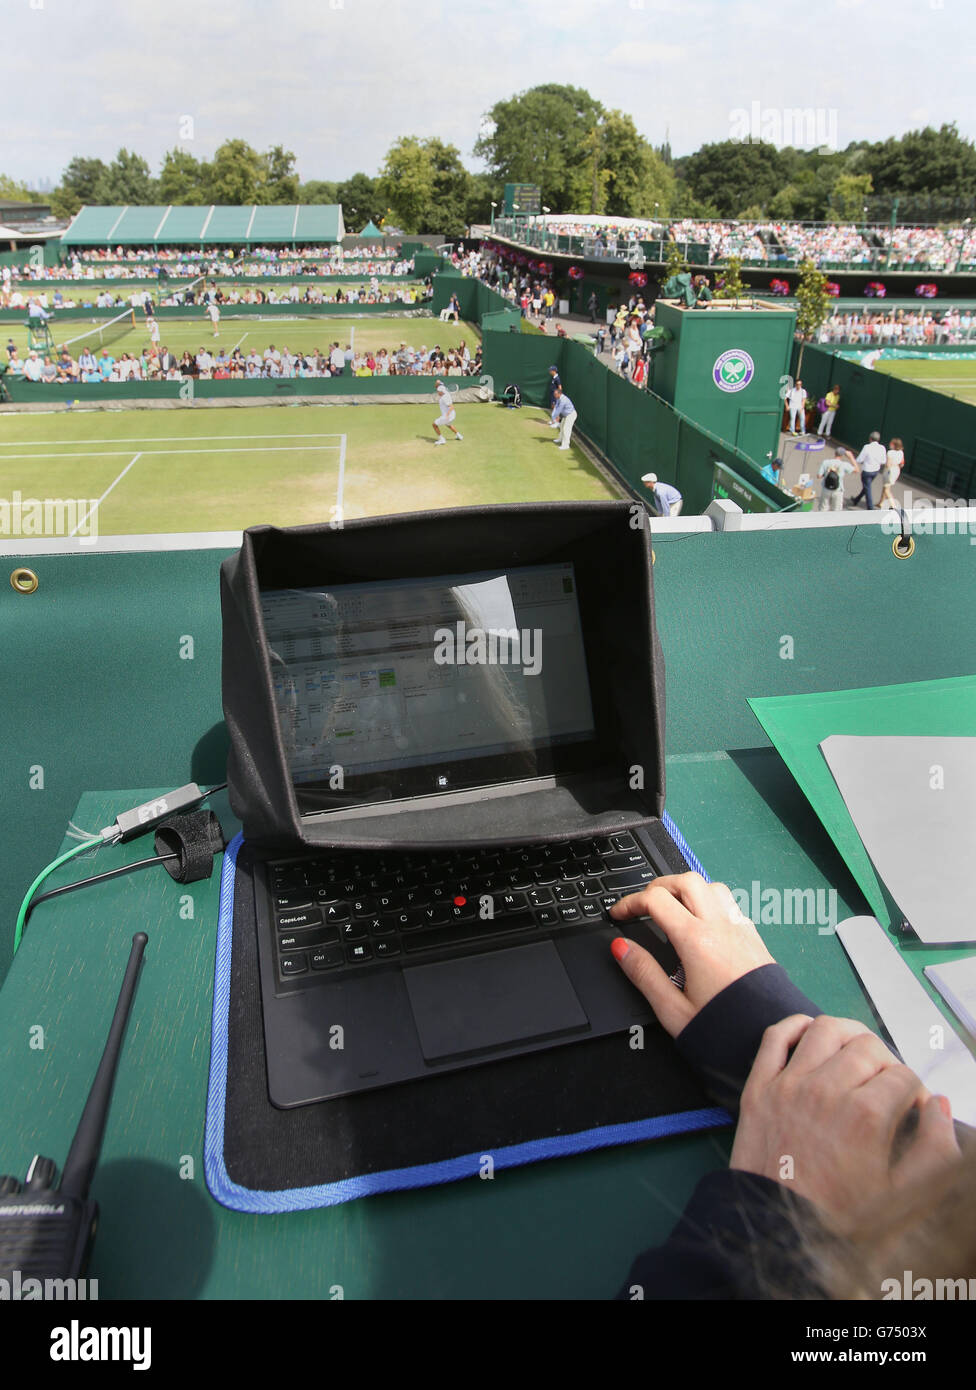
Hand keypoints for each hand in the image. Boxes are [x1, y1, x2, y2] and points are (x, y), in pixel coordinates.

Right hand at [609, 873, 774, 1035]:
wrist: (768, 1040)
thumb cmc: (724, 1030)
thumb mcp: (672, 1009)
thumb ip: (644, 974)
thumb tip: (622, 948)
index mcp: (696, 941)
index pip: (656, 899)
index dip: (631, 902)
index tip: (620, 914)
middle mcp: (721, 927)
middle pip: (686, 881)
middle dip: (658, 887)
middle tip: (643, 906)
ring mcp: (740, 929)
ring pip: (711, 886)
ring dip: (687, 890)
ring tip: (672, 909)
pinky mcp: (753, 938)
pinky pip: (730, 904)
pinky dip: (709, 902)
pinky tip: (702, 924)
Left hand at [729, 1014, 961, 1233]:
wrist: (774, 1230)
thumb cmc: (840, 1220)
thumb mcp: (902, 1200)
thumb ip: (935, 1152)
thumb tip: (940, 1106)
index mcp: (865, 1117)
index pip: (904, 1077)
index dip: (915, 1093)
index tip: (911, 1110)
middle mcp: (826, 1091)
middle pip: (869, 1047)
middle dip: (887, 1063)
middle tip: (886, 1086)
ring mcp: (788, 1086)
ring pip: (825, 1029)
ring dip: (848, 1036)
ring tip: (856, 1055)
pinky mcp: (758, 1088)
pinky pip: (774, 1036)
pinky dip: (795, 1026)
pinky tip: (811, 1036)